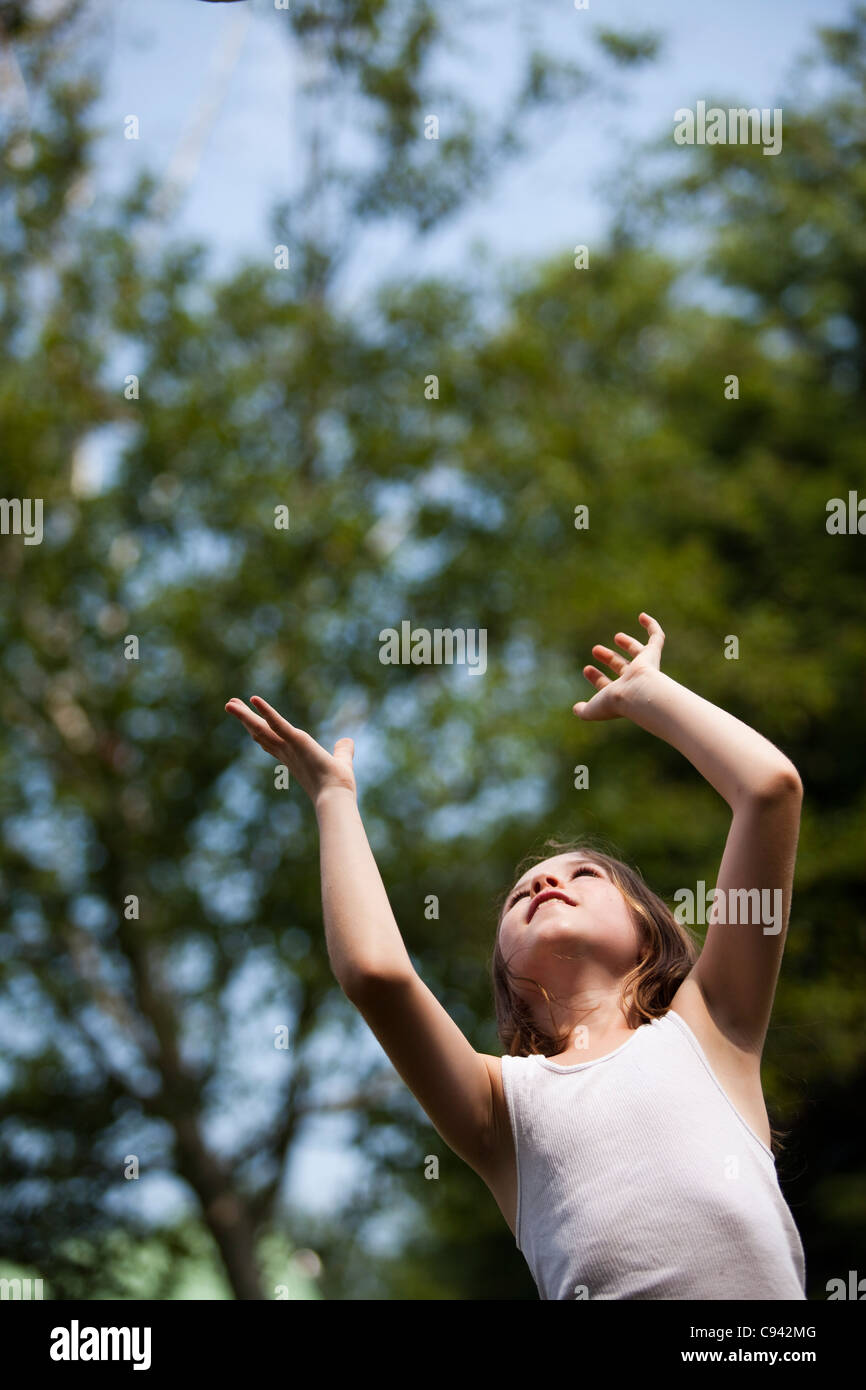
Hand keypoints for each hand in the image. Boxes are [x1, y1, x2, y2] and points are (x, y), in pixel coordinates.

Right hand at [225, 696, 355, 803]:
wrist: (336, 797)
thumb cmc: (338, 785)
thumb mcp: (341, 761)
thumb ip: (342, 751)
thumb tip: (347, 741)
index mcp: (293, 756)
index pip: (271, 740)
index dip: (259, 729)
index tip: (249, 720)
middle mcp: (286, 752)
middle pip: (260, 732)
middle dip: (246, 719)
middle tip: (230, 706)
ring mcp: (288, 746)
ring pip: (261, 728)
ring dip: (244, 715)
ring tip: (229, 704)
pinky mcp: (296, 740)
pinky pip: (277, 723)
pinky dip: (266, 710)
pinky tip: (253, 699)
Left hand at [573, 612, 665, 720]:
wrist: (640, 694)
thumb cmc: (617, 703)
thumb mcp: (594, 709)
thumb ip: (584, 711)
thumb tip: (576, 709)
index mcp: (622, 693)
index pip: (609, 685)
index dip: (597, 678)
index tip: (586, 669)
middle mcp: (635, 680)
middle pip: (622, 666)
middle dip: (609, 658)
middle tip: (596, 650)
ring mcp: (646, 667)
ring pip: (639, 652)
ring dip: (628, 644)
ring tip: (617, 637)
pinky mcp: (653, 654)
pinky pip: (657, 637)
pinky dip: (651, 626)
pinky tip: (642, 616)